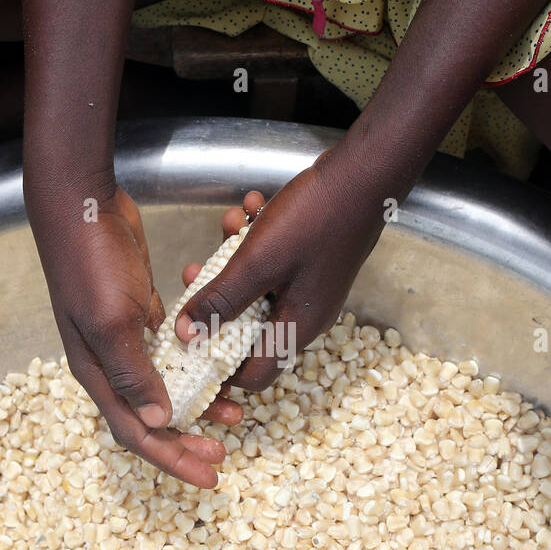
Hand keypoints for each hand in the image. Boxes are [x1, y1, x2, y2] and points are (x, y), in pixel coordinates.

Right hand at [30, 186, 240, 487]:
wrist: (82, 205)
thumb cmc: (91, 262)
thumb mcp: (113, 321)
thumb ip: (133, 372)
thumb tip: (159, 420)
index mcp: (97, 373)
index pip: (135, 433)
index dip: (172, 459)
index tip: (210, 476)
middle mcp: (109, 363)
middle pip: (150, 419)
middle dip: (187, 441)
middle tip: (224, 453)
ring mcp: (125, 338)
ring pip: (165, 387)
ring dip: (198, 403)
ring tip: (233, 412)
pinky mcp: (141, 314)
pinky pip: (172, 354)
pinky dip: (196, 365)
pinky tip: (221, 363)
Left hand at [175, 150, 386, 390]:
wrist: (363, 174)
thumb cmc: (315, 220)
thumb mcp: (257, 262)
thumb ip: (221, 300)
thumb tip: (187, 334)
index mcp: (296, 327)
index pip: (254, 375)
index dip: (218, 367)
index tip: (189, 345)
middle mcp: (304, 315)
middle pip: (246, 327)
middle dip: (218, 297)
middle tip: (196, 272)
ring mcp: (307, 288)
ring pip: (255, 287)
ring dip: (234, 257)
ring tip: (231, 222)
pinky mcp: (308, 263)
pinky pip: (271, 262)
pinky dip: (255, 238)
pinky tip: (252, 206)